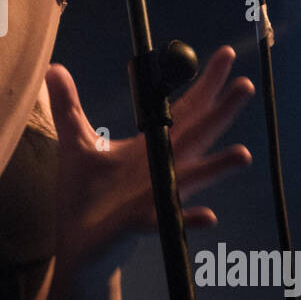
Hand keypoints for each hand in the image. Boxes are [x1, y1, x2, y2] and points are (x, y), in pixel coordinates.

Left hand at [44, 47, 253, 282]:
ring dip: (217, 168)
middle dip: (220, 112)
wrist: (79, 244)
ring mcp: (155, 196)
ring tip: (244, 154)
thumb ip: (68, 105)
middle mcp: (161, 168)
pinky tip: (209, 217)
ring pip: (191, 178)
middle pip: (197, 135)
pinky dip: (190, 220)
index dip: (205, 83)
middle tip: (246, 85)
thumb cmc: (83, 195)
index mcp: (150, 146)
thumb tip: (54, 67)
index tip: (226, 56)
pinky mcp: (140, 223)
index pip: (185, 109)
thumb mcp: (74, 143)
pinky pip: (168, 221)